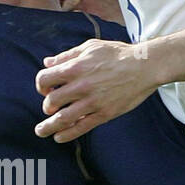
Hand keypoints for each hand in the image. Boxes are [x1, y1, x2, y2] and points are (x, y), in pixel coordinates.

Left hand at [35, 37, 154, 142]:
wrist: (144, 66)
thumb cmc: (117, 54)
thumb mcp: (90, 47)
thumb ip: (66, 56)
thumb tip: (47, 62)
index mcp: (75, 68)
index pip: (45, 79)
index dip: (41, 85)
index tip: (46, 89)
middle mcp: (81, 86)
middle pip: (51, 101)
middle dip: (46, 106)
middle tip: (49, 108)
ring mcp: (92, 102)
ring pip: (62, 119)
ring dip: (48, 127)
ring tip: (40, 131)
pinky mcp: (104, 113)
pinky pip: (81, 127)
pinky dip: (67, 134)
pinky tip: (59, 137)